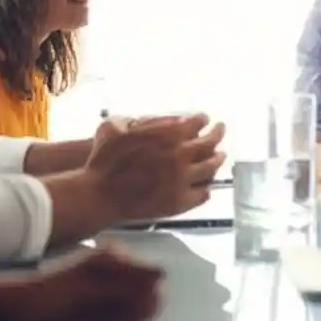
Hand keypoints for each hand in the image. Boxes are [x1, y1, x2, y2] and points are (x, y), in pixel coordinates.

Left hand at [7, 248, 161, 320]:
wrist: (17, 310)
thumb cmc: (47, 296)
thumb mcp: (89, 291)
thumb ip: (128, 283)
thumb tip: (161, 273)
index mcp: (113, 256)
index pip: (152, 279)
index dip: (142, 302)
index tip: (123, 313)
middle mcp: (113, 266)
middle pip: (143, 295)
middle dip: (128, 312)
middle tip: (102, 317)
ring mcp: (106, 284)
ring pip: (131, 309)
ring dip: (116, 320)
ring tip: (91, 319)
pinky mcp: (99, 301)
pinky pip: (117, 316)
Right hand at [87, 114, 226, 221]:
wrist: (100, 194)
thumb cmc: (103, 159)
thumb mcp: (113, 126)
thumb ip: (138, 120)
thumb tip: (155, 120)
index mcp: (168, 135)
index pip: (197, 123)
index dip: (202, 119)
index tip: (206, 118)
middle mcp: (181, 156)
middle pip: (209, 143)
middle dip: (217, 133)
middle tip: (220, 130)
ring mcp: (183, 180)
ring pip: (210, 168)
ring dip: (217, 160)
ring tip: (220, 156)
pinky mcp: (179, 202)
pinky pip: (202, 194)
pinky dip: (206, 187)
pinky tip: (206, 185)